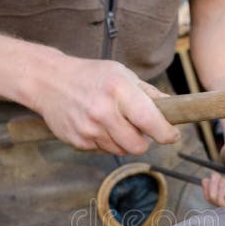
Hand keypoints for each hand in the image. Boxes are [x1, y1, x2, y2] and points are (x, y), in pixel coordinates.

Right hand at [30, 56, 179, 154]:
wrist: (49, 81)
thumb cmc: (91, 76)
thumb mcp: (122, 75)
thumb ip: (150, 94)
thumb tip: (175, 108)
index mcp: (119, 90)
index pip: (151, 122)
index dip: (167, 133)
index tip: (173, 134)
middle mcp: (103, 111)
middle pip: (138, 146)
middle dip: (143, 140)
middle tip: (138, 127)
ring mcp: (89, 129)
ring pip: (121, 151)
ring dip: (123, 141)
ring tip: (113, 121)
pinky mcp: (78, 141)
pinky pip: (104, 151)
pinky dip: (106, 142)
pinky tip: (97, 125)